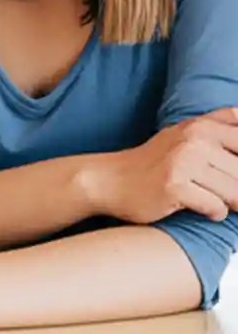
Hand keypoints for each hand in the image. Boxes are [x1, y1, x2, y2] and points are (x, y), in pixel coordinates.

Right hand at [90, 108, 237, 223]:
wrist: (109, 180)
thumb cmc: (152, 162)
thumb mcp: (185, 131)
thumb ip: (219, 121)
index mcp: (201, 126)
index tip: (227, 170)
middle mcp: (194, 139)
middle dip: (237, 188)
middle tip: (217, 189)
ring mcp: (183, 162)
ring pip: (234, 192)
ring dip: (229, 203)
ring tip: (212, 199)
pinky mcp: (174, 186)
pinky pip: (215, 207)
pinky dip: (214, 213)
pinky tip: (202, 208)